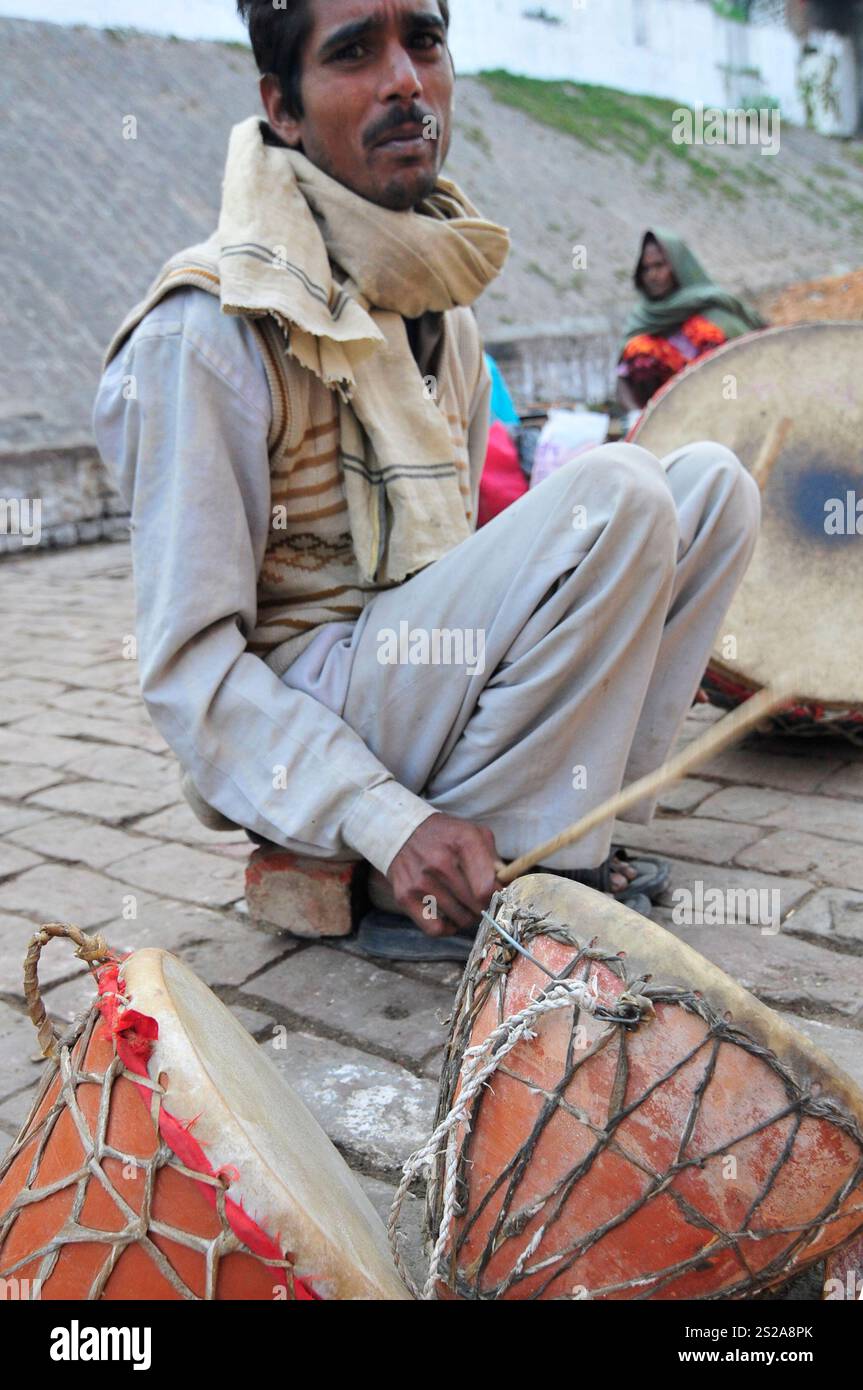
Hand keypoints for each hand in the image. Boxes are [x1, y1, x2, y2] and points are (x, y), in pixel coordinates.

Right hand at [387, 813, 501, 937]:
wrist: (401, 831)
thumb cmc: (445, 835)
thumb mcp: (474, 834)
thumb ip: (494, 859)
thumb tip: (508, 888)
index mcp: (463, 842)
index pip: (486, 887)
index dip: (497, 896)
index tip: (497, 894)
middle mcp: (439, 862)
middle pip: (475, 905)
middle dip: (484, 906)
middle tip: (482, 901)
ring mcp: (420, 881)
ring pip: (459, 919)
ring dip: (467, 916)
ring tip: (465, 905)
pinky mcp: (405, 897)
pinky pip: (436, 929)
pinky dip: (447, 928)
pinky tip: (450, 916)